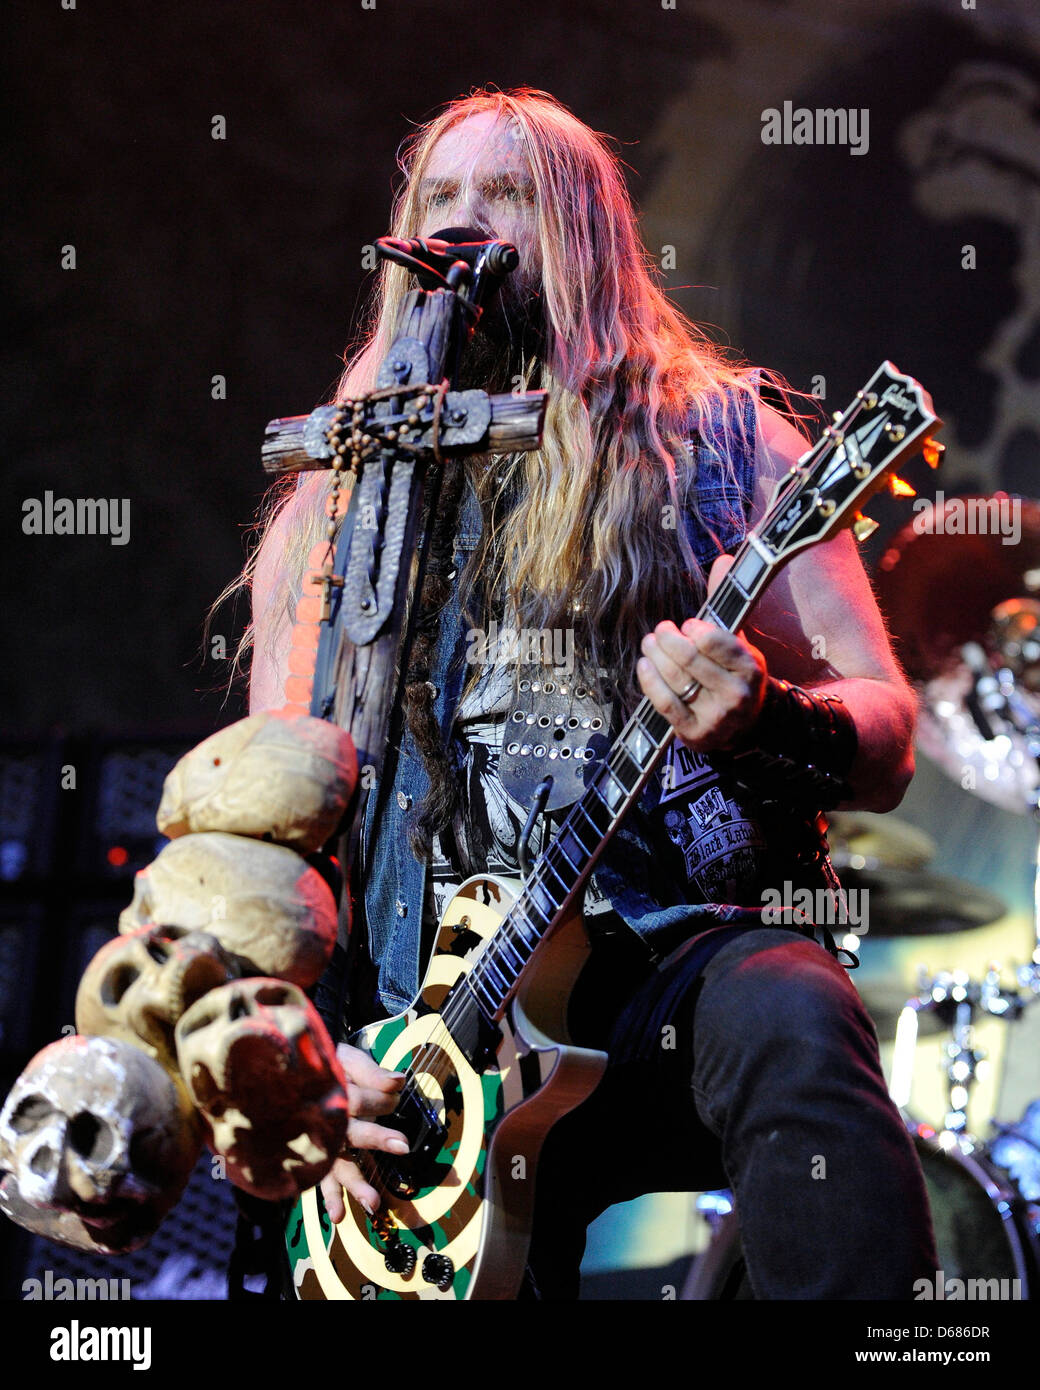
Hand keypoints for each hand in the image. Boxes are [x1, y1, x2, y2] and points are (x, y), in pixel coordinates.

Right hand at [320, 1042, 408, 1223]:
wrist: (293, 1076)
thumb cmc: (327, 1068)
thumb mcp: (346, 1061)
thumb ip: (371, 1072)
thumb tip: (400, 1081)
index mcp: (328, 1093)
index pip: (357, 1100)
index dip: (380, 1098)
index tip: (396, 1095)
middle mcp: (321, 1122)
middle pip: (348, 1132)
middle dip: (375, 1138)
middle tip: (403, 1146)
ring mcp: (317, 1144)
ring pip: (336, 1164)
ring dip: (354, 1184)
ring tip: (373, 1204)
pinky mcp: (315, 1160)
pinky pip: (321, 1179)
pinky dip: (329, 1196)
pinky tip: (338, 1216)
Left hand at [636, 555, 766, 751]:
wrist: (744, 726)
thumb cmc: (735, 675)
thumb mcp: (739, 641)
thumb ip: (726, 603)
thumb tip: (723, 560)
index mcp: (751, 668)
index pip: (717, 642)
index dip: (696, 630)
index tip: (688, 624)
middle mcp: (736, 694)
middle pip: (689, 658)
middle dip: (667, 639)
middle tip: (660, 630)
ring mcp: (716, 717)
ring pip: (674, 678)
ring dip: (654, 655)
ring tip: (650, 643)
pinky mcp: (694, 733)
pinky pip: (664, 703)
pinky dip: (649, 681)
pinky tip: (645, 665)